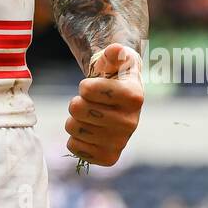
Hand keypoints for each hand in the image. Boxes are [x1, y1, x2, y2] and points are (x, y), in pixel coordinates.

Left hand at [65, 43, 143, 167]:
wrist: (120, 103)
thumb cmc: (115, 76)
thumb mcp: (116, 59)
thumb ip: (113, 52)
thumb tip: (115, 49)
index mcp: (134, 96)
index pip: (86, 89)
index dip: (85, 85)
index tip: (94, 86)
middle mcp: (131, 123)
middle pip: (76, 109)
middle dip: (77, 101)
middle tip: (90, 102)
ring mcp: (121, 143)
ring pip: (72, 128)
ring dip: (75, 119)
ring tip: (90, 116)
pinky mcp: (109, 158)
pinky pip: (74, 147)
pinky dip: (75, 138)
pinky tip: (90, 132)